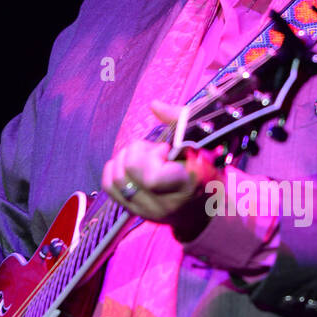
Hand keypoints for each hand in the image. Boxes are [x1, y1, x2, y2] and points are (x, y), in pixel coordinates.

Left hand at [102, 99, 217, 239]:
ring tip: (145, 158)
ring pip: (116, 177)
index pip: (151, 178)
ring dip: (126, 159)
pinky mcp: (134, 212)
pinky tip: (131, 166)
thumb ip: (180, 121)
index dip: (152, 156)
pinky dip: (114, 169)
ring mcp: (146, 211)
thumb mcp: (204, 143)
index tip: (167, 150)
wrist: (205, 209)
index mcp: (185, 188)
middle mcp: (163, 204)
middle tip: (155, 151)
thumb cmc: (207, 171)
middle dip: (138, 151)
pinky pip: (109, 186)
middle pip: (129, 171)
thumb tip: (154, 105)